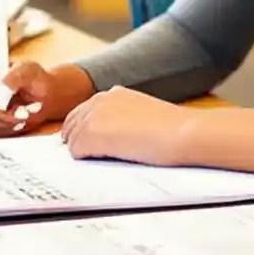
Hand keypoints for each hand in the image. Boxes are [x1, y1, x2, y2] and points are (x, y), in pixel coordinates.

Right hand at [0, 58, 94, 137]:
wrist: (47, 95)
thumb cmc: (40, 79)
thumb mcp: (33, 70)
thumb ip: (17, 74)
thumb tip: (1, 89)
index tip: (5, 95)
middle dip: (0, 111)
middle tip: (20, 112)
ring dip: (3, 122)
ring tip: (23, 117)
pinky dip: (3, 130)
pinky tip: (18, 124)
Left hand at [60, 86, 196, 166]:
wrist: (182, 133)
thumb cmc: (172, 129)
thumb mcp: (144, 114)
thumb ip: (124, 118)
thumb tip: (112, 134)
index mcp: (113, 94)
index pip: (83, 112)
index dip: (85, 131)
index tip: (91, 144)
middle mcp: (100, 100)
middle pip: (72, 124)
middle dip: (78, 140)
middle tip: (91, 157)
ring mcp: (93, 116)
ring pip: (72, 138)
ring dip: (84, 151)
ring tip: (103, 160)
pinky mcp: (91, 134)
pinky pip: (75, 151)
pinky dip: (86, 160)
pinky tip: (105, 161)